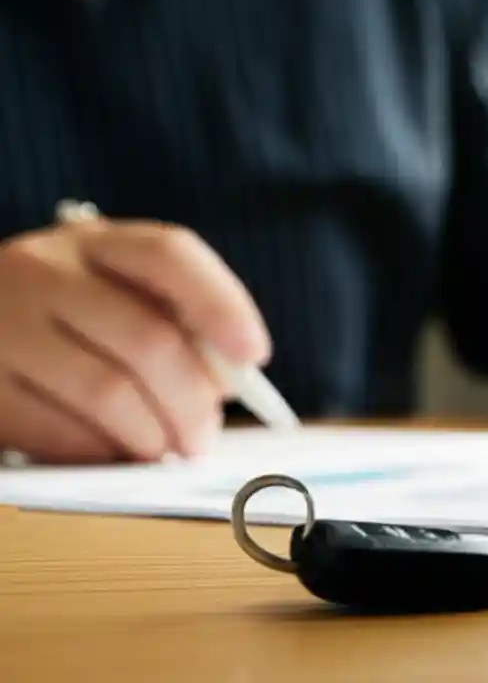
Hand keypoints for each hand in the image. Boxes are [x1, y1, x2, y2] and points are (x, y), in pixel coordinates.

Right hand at [0, 219, 269, 463]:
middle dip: (192, 400)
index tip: (254, 356)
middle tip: (204, 436)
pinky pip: (59, 432)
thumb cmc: (65, 319)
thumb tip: (225, 382)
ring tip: (167, 449)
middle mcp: (41, 271)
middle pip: (147, 339)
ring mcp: (3, 326)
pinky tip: (114, 452)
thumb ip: (175, 322)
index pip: (168, 254)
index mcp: (93, 242)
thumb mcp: (114, 295)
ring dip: (153, 434)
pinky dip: (103, 451)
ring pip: (107, 393)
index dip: (222, 306)